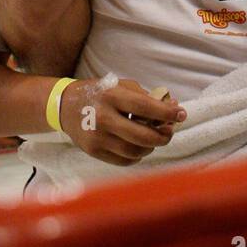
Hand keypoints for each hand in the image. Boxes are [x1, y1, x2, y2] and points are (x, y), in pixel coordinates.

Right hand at [59, 77, 185, 166]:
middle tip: (170, 131)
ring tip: (153, 137)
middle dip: (163, 136)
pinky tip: (139, 146)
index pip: (145, 107)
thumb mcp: (121, 86)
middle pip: (142, 136)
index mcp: (111, 96)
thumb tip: (174, 107)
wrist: (65, 106)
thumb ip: (146, 97)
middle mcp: (103, 118)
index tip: (182, 114)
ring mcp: (97, 138)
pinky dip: (137, 155)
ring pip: (135, 152)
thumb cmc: (100, 94)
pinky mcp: (93, 152)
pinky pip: (124, 160)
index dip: (167, 112)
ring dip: (151, 147)